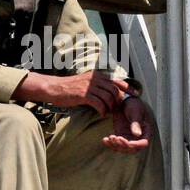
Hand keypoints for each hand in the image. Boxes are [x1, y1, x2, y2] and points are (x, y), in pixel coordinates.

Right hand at [13, 70, 129, 116]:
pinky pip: (99, 104)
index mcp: (97, 75)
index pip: (117, 80)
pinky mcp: (84, 95)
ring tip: (108, 112)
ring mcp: (89, 86)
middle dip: (118, 101)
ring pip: (108, 97)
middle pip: (115, 90)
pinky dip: (102, 110)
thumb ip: (98, 84)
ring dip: (110, 107)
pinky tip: (101, 114)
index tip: (136, 94)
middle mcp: (95, 79)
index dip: (128, 88)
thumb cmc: (70, 87)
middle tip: (117, 108)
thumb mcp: (86, 81)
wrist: (54, 87)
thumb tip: (110, 91)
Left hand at [103, 95, 151, 152]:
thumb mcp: (136, 112)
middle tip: (116, 138)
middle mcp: (137, 137)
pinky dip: (110, 144)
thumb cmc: (133, 104)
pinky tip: (104, 140)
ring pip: (122, 148)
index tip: (128, 143)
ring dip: (115, 145)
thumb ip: (136, 124)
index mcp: (145, 132)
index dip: (136, 145)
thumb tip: (137, 135)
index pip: (143, 143)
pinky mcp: (119, 136)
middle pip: (132, 149)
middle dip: (123, 146)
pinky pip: (115, 144)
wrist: (125, 100)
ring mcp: (128, 137)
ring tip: (110, 137)